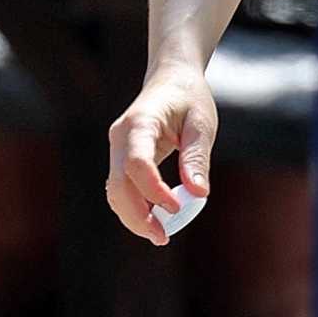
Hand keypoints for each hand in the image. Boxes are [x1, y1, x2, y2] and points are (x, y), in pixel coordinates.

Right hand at [106, 64, 217, 246]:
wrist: (171, 78)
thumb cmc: (190, 98)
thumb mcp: (202, 124)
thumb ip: (198, 158)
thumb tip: (198, 195)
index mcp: (140, 123)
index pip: (137, 164)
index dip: (154, 191)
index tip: (177, 208)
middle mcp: (121, 137)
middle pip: (118, 184)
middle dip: (137, 216)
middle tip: (163, 238)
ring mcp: (117, 148)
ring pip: (115, 191)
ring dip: (133, 217)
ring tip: (161, 235)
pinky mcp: (121, 158)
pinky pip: (121, 188)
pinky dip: (135, 208)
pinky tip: (155, 221)